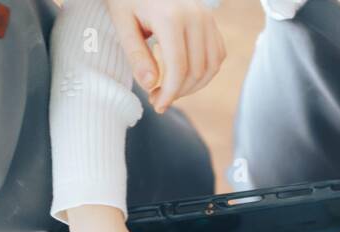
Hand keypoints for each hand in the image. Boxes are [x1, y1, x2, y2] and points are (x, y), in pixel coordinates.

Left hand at [106, 0, 225, 112]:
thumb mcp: (122, 21)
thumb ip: (136, 54)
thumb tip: (150, 84)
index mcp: (171, 17)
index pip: (178, 68)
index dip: (170, 93)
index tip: (158, 105)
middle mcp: (196, 17)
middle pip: (196, 71)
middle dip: (179, 92)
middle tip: (158, 98)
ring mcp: (208, 18)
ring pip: (211, 67)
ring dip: (194, 85)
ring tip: (172, 89)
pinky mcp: (212, 22)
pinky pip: (217, 56)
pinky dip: (205, 71)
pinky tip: (184, 74)